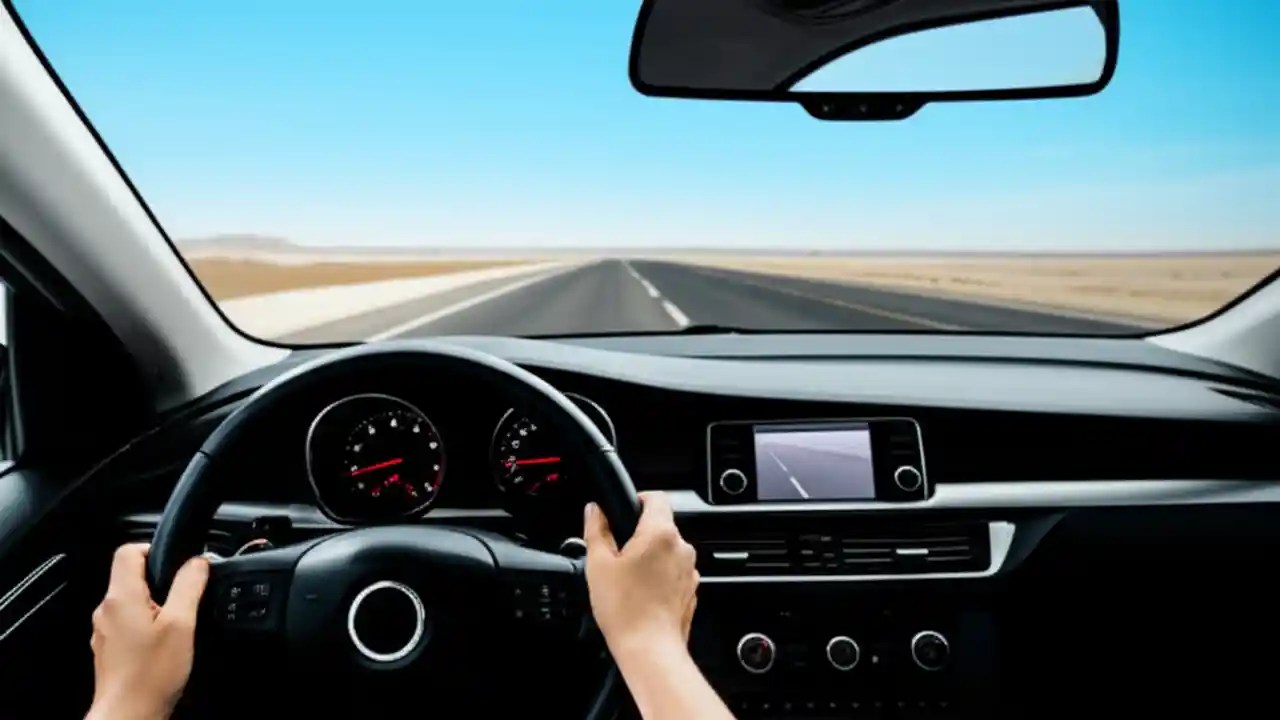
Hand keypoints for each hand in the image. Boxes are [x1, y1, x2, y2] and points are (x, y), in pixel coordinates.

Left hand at [86, 544, 209, 719]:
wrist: (129, 714)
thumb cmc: (152, 674)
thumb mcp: (182, 623)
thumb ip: (189, 586)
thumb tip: (198, 561)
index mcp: (121, 597)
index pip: (129, 551)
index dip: (154, 549)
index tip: (176, 564)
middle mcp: (106, 610)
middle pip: (131, 576)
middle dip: (160, 582)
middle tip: (184, 600)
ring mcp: (104, 631)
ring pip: (131, 602)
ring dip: (155, 606)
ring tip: (176, 626)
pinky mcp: (109, 649)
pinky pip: (128, 624)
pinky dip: (147, 626)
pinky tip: (163, 645)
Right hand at [583, 492, 698, 658]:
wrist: (649, 649)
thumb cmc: (626, 610)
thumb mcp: (598, 564)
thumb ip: (596, 530)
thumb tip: (594, 511)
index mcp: (660, 533)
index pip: (656, 497)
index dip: (637, 499)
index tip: (623, 510)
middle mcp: (681, 547)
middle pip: (660, 524)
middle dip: (639, 534)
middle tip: (617, 553)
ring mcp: (689, 570)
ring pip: (667, 550)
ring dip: (650, 556)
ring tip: (627, 577)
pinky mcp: (690, 589)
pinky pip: (673, 571)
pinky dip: (659, 576)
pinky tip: (640, 592)